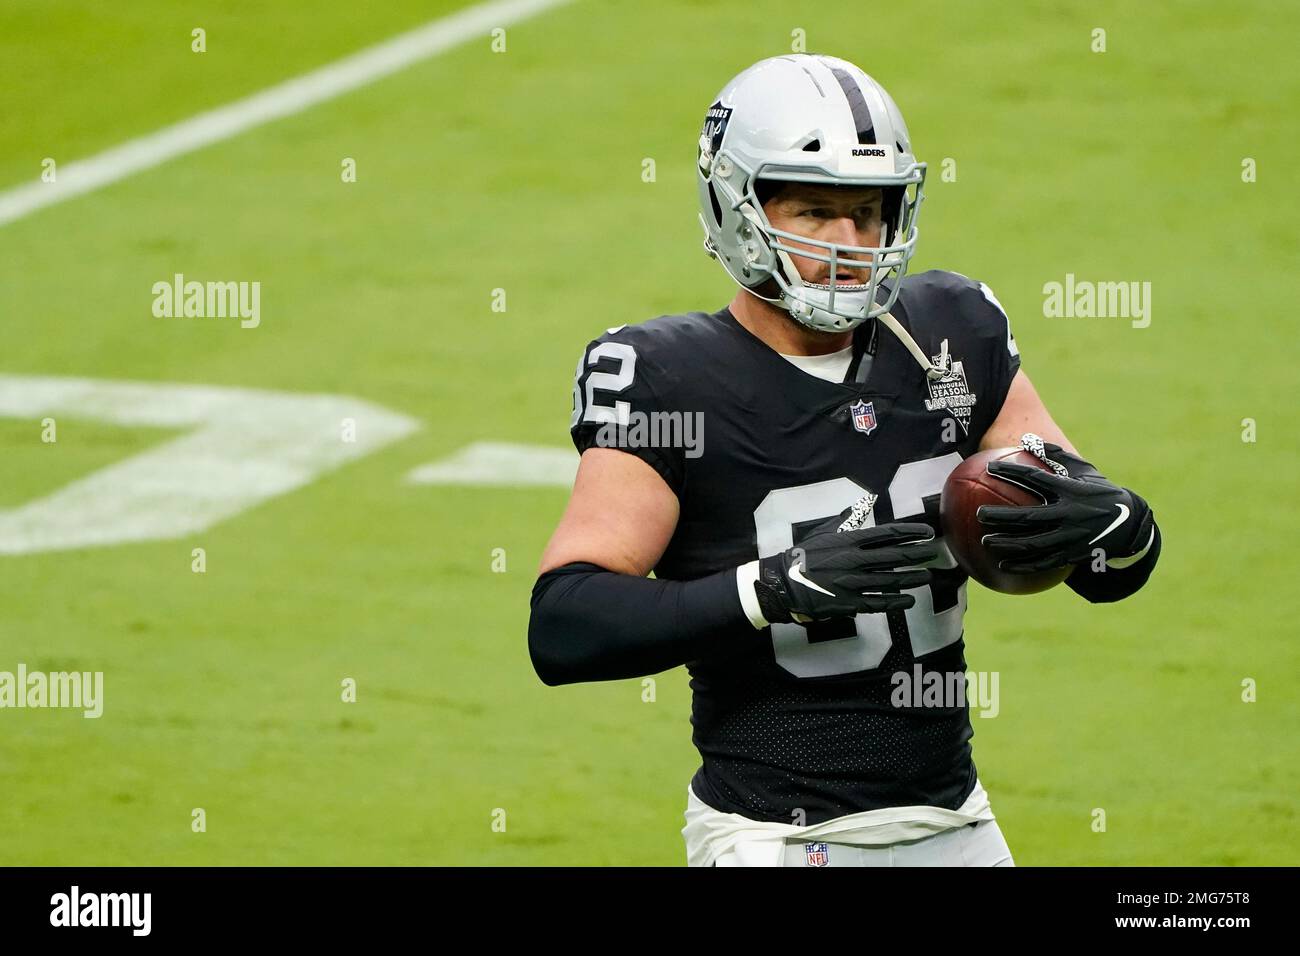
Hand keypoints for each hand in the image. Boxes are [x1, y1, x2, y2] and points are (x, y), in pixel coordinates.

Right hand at [753, 519, 937, 623]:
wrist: (784, 582)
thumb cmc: (804, 555)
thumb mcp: (823, 531)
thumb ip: (846, 518)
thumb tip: (864, 502)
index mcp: (849, 540)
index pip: (887, 535)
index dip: (910, 534)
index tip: (927, 533)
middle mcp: (854, 560)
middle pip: (894, 557)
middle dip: (917, 555)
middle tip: (933, 554)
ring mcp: (853, 583)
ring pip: (890, 580)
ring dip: (911, 579)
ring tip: (926, 576)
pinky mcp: (849, 602)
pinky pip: (878, 601)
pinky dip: (895, 601)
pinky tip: (909, 600)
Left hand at [978, 450, 1152, 572]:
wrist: (1129, 524)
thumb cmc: (1098, 492)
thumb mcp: (1084, 470)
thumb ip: (1056, 455)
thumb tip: (1027, 439)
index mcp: (1071, 491)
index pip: (1036, 479)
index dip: (1012, 472)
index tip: (990, 468)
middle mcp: (1070, 515)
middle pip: (1029, 517)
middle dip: (1001, 516)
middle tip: (979, 514)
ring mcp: (1071, 537)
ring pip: (1033, 543)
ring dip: (1007, 544)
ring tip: (985, 542)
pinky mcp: (1072, 555)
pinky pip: (1044, 563)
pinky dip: (1023, 565)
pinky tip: (1003, 565)